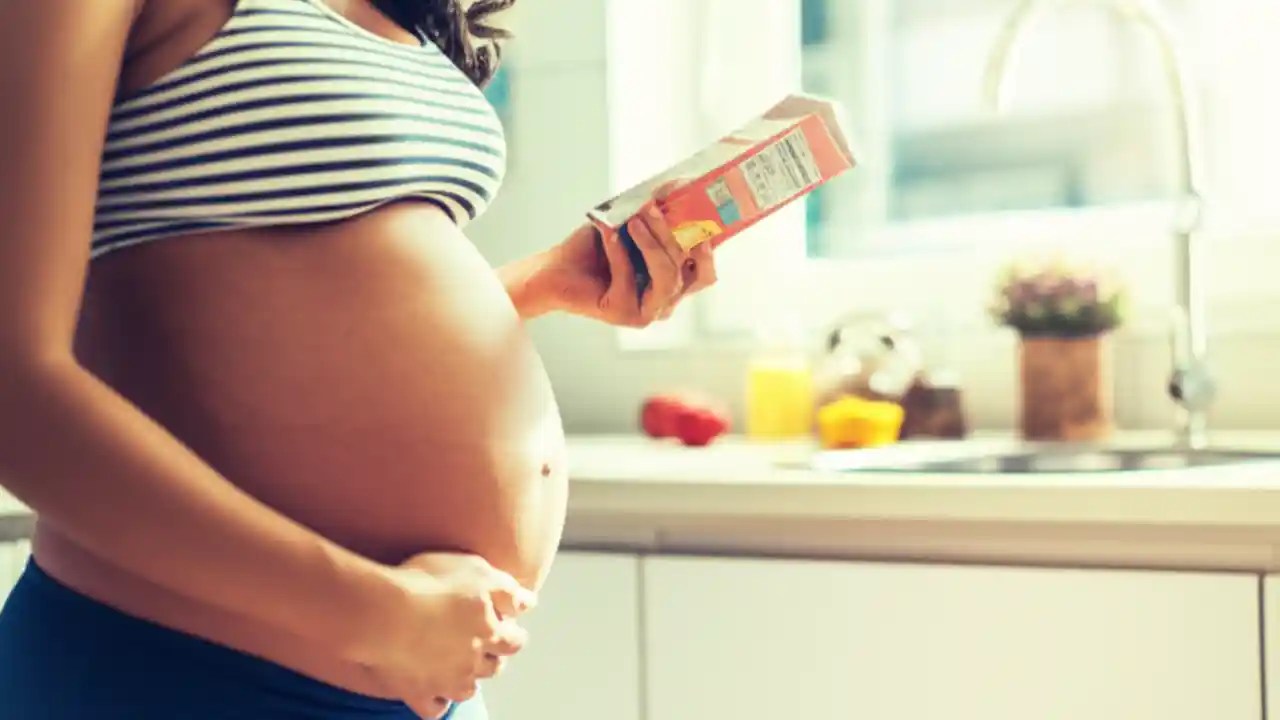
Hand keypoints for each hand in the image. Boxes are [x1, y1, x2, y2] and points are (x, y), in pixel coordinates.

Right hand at [356, 553, 535, 718]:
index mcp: (489, 631)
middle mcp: (472, 661)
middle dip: (492, 657)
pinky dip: (437, 702)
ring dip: (468, 680)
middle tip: (483, 646)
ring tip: (460, 668)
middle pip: (492, 668)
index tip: (510, 628)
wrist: (383, 612)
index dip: (513, 635)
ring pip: (466, 691)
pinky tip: (433, 691)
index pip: (514, 641)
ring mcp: (444, 681)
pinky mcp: (416, 693)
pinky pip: (433, 709)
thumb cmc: (430, 584)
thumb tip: (530, 603)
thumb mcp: (478, 571)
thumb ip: (508, 590)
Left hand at [536, 194, 717, 326]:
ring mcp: (645, 311)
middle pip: (688, 273)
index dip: (709, 253)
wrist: (558, 267)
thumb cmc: (597, 247)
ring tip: (633, 222)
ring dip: (651, 245)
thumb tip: (676, 183)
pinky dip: (618, 252)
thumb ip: (655, 211)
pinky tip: (607, 234)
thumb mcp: (631, 224)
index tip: (704, 222)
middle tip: (653, 209)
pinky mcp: (623, 313)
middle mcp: (664, 301)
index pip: (705, 276)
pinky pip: (630, 280)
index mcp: (672, 283)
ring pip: (666, 278)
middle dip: (671, 237)